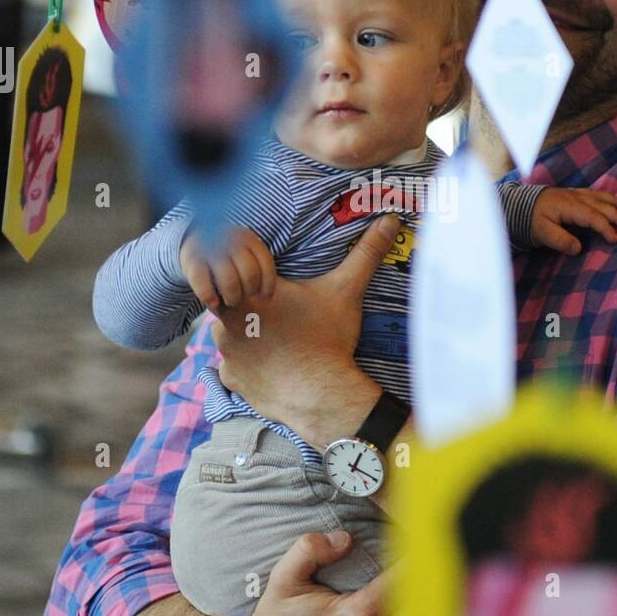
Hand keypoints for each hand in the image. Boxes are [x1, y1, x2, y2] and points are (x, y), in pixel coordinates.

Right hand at [179, 225, 276, 310]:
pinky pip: (203, 283)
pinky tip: (214, 302)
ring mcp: (211, 249)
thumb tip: (266, 298)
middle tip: (243, 297)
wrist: (193, 239)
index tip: (264, 299)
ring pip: (229, 281)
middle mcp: (231, 241)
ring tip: (230, 301)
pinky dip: (209, 297)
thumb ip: (256, 268)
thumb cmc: (227, 255)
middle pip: (250, 274)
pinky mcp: (192, 260)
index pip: (265, 265)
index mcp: (249, 239)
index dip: (268, 286)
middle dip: (249, 291)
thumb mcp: (244, 253)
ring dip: (233, 297)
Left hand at [209, 213, 399, 448]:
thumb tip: (390, 220)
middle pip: (233, 304)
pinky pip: (233, 368)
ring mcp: (226, 352)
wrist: (322, 394)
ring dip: (247, 337)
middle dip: (252, 310)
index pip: (238, 273)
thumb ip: (364, 253)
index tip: (275, 294)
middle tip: (282, 320)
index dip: (257, 283)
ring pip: (231, 336)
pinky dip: (248, 367)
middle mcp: (228, 319)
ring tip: (278, 343)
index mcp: (250, 291)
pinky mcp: (231, 378)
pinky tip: (271, 367)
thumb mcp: (346, 291)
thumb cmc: (328, 339)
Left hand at [530, 187, 616, 255]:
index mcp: (568, 206)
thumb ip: (560, 240)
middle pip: (600, 205)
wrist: (518, 204)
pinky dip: (606, 197)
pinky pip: (594, 194)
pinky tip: (613, 199)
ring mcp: (574, 194)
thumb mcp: (542, 233)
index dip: (605, 227)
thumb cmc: (530, 219)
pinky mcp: (572, 194)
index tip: (616, 239)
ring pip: (599, 197)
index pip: (592, 217)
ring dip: (615, 202)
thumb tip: (578, 249)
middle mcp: (574, 197)